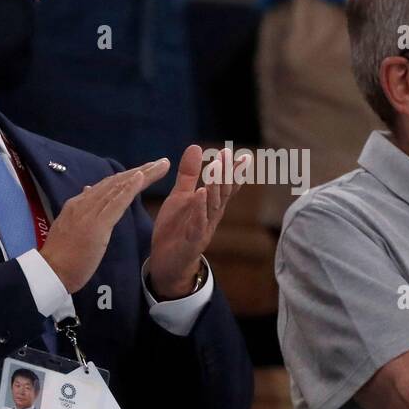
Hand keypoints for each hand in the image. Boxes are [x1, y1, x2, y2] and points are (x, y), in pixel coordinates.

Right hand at [41, 159, 171, 293]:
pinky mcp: (97, 224)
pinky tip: (142, 177)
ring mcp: (90, 212)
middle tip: (160, 162)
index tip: (144, 171)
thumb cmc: (61, 257)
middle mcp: (84, 202)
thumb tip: (88, 190)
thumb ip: (81, 210)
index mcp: (79, 204)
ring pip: (119, 187)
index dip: (126, 177)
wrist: (50, 272)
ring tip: (159, 165)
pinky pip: (116, 203)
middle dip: (139, 171)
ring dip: (141, 174)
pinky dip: (130, 188)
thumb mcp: (71, 227)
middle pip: (116, 182)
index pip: (106, 186)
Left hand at [148, 145, 249, 298]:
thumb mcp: (181, 196)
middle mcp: (211, 215)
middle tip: (227, 154)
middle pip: (223, 193)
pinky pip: (198, 222)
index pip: (226, 186)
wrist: (165, 262)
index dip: (234, 172)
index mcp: (210, 204)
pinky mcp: (192, 240)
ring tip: (216, 169)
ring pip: (213, 206)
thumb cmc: (176, 228)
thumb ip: (189, 174)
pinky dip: (200, 208)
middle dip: (225, 174)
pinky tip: (201, 193)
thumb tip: (196, 147)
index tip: (243, 156)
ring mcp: (204, 228)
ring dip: (216, 187)